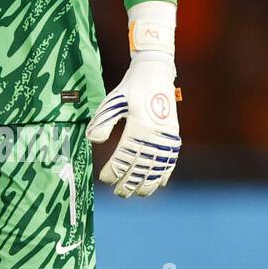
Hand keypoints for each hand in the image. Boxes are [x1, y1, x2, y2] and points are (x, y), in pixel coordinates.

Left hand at [86, 56, 180, 197]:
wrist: (155, 74)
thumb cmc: (129, 89)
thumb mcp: (112, 101)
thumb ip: (103, 122)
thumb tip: (93, 141)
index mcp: (139, 126)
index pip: (125, 156)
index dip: (114, 170)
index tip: (104, 179)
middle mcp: (156, 134)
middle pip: (142, 166)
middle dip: (129, 182)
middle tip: (118, 193)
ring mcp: (167, 137)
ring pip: (157, 167)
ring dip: (147, 183)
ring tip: (136, 194)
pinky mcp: (174, 136)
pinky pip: (170, 160)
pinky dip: (164, 174)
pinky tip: (157, 184)